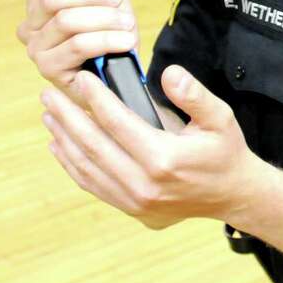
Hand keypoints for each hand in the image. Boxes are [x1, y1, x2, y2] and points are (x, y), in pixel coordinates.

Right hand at [16, 0, 138, 103]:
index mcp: (45, 3)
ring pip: (69, 21)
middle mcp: (33, 25)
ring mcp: (38, 49)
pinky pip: (80, 45)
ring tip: (127, 26)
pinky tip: (125, 42)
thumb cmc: (114, 38)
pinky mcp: (51, 69)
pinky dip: (108, 39)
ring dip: (106, 20)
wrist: (127, 79)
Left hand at [40, 65, 263, 229]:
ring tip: (51, 117)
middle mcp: (144, 184)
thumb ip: (195, 95)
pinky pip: (93, 185)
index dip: (96, 98)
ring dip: (64, 140)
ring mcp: (135, 201)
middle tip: (49, 96)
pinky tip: (62, 146)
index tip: (82, 79)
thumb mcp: (220, 118)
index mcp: (164, 159)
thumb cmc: (226, 152)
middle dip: (68, 117)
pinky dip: (73, 164)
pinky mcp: (132, 209)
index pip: (117, 123)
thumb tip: (169, 73)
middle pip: (93, 145)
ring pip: (87, 168)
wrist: (234, 194)